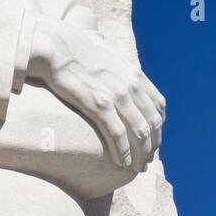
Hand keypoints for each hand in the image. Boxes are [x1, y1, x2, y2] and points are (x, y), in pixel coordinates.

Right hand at [28, 17, 165, 171]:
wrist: (56, 47)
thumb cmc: (75, 50)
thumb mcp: (106, 54)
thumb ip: (117, 67)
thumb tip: (114, 73)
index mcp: (135, 75)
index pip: (158, 106)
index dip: (158, 127)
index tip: (152, 140)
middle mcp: (131, 86)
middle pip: (152, 123)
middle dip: (152, 146)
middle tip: (146, 162)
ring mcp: (117, 96)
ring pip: (139, 133)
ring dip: (141, 154)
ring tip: (137, 168)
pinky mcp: (99, 106)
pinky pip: (118, 135)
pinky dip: (123, 152)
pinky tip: (121, 163)